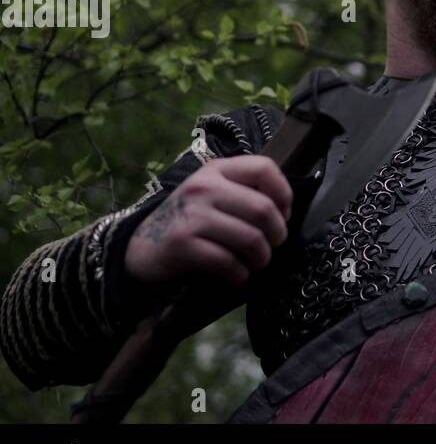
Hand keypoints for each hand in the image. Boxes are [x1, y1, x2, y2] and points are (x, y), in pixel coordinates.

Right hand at [124, 156, 293, 285]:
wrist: (141, 248)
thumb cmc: (189, 222)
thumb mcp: (213, 194)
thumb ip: (244, 192)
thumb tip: (286, 211)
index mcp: (217, 171)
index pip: (265, 169)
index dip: (284, 194)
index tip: (283, 214)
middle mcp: (204, 187)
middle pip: (264, 209)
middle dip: (278, 235)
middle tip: (272, 246)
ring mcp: (192, 215)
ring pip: (252, 238)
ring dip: (261, 258)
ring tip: (256, 263)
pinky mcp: (183, 244)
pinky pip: (229, 262)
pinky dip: (240, 274)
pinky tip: (237, 275)